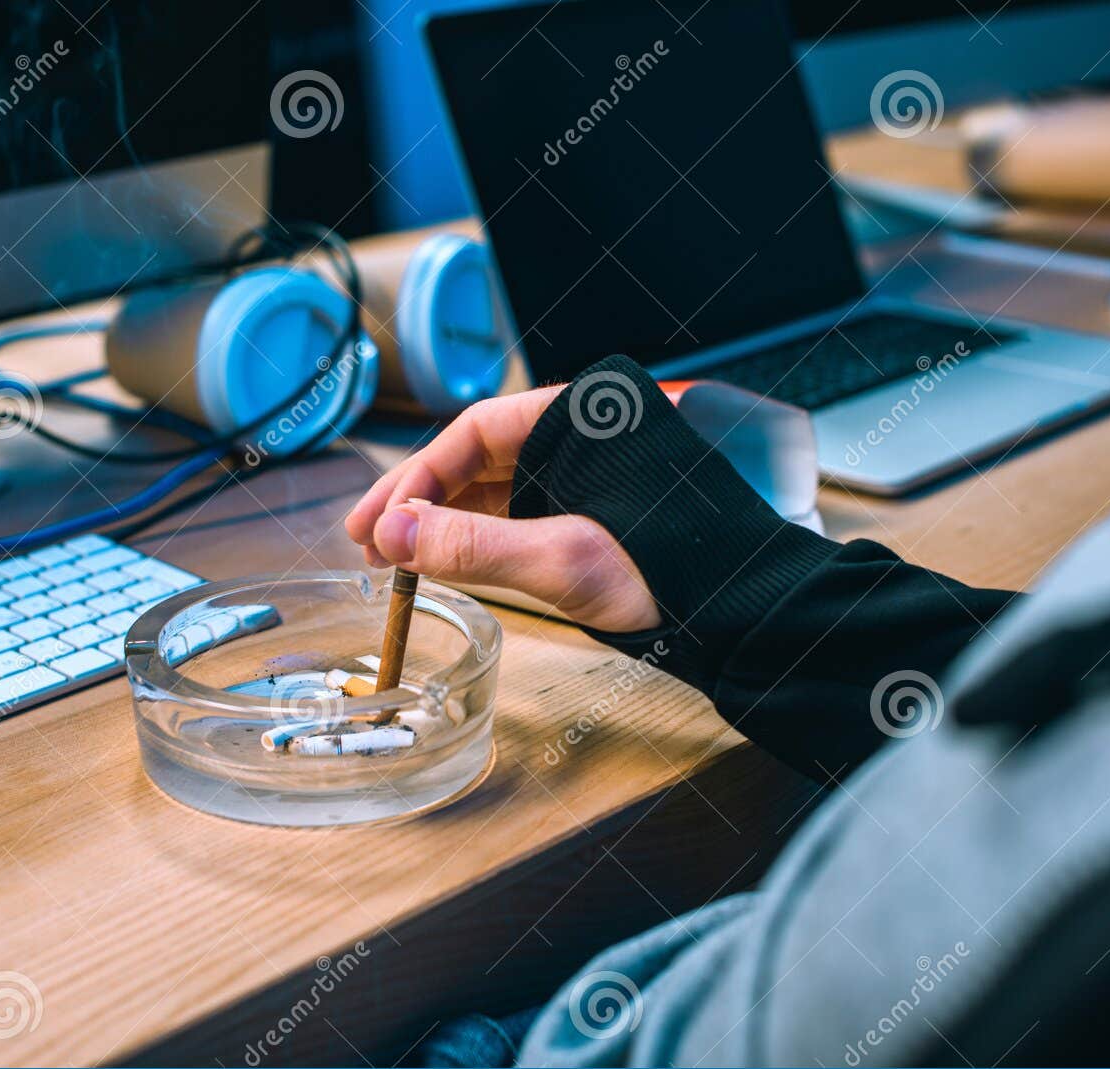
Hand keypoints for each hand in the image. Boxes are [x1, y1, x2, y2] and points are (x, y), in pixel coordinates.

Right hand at [344, 391, 661, 633]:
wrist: (741, 610)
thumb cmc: (676, 570)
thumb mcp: (562, 560)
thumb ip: (471, 545)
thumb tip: (391, 533)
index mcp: (579, 417)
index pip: (471, 432)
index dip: (415, 478)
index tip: (375, 522)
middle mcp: (578, 436)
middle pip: (475, 458)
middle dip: (418, 502)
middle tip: (367, 544)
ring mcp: (584, 474)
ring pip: (492, 487)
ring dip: (441, 521)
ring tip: (393, 559)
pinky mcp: (589, 511)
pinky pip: (515, 512)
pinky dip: (475, 536)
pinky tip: (441, 559)